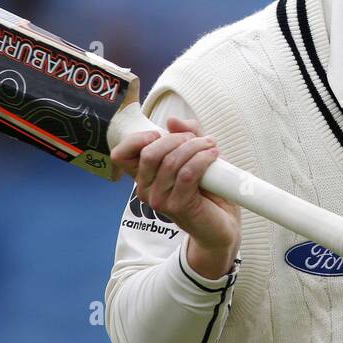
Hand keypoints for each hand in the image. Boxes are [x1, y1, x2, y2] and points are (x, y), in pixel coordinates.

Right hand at [110, 117, 240, 268]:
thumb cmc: (207, 188)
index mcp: (144, 175)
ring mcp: (159, 200)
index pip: (120, 155)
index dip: (136, 139)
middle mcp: (145, 189)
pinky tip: (213, 155)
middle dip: (176, 139)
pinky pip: (187, 174)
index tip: (160, 134)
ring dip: (195, 147)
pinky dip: (202, 159)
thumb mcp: (195, 154)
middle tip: (197, 139)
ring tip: (210, 146)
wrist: (223, 222)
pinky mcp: (177, 206)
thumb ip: (185, 134)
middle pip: (149, 154)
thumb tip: (172, 121)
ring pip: (171, 162)